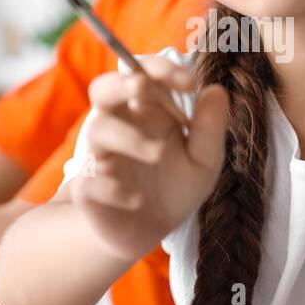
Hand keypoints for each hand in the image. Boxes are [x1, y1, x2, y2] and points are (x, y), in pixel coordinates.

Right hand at [70, 55, 228, 259]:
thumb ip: (210, 128)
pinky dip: (111, 188)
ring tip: (157, 153)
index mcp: (146, 113)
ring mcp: (100, 158)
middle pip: (104, 88)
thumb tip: (216, 90)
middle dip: (122, 82)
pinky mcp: (89, 192)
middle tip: (144, 86)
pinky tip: (135, 199)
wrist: (150, 234)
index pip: (143, 74)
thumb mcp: (203, 161)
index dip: (160, 69)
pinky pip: (87, 181)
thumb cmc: (175, 188)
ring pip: (97, 129)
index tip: (189, 83)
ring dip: (128, 137)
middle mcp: (118, 127)